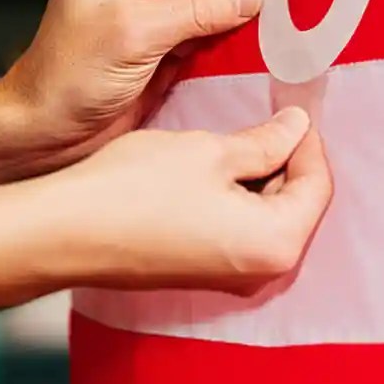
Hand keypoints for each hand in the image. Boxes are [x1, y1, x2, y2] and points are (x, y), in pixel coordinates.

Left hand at [1, 0, 274, 170]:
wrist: (51, 127)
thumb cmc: (69, 74)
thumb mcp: (135, 34)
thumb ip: (198, 9)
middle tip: (229, 8)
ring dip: (220, 2)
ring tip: (198, 39)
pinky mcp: (166, 20)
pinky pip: (210, 7)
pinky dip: (219, 22)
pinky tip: (206, 45)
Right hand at [51, 107, 332, 295]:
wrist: (66, 232)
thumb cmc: (135, 190)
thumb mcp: (210, 151)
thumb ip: (265, 141)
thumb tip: (298, 126)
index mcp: (276, 243)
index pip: (317, 184)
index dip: (308, 139)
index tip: (293, 106)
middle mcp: (262, 272)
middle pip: (297, 204)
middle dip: (287, 158)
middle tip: (269, 115)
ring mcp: (232, 278)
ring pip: (268, 216)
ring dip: (260, 175)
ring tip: (239, 136)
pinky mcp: (205, 273)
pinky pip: (240, 230)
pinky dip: (238, 197)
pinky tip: (216, 166)